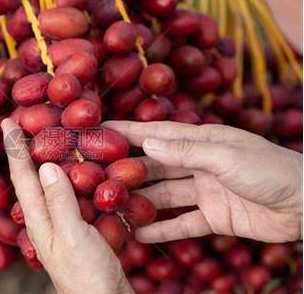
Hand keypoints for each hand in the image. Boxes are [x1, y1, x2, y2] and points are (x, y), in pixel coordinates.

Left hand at [1, 119, 132, 293]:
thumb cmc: (86, 276)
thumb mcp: (72, 235)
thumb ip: (59, 201)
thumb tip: (46, 165)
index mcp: (39, 219)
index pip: (22, 176)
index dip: (15, 148)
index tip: (8, 121)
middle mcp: (47, 219)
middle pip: (35, 178)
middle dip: (30, 150)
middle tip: (30, 122)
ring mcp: (65, 224)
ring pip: (57, 185)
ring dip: (54, 160)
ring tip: (56, 138)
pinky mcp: (82, 229)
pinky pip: (77, 197)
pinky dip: (78, 179)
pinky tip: (85, 170)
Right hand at [104, 121, 302, 242]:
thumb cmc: (270, 170)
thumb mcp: (225, 156)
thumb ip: (185, 152)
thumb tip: (147, 144)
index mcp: (201, 141)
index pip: (156, 135)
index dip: (127, 132)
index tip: (98, 131)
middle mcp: (198, 164)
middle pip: (155, 167)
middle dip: (127, 171)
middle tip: (95, 177)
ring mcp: (204, 191)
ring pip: (164, 195)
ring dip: (140, 201)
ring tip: (111, 208)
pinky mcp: (213, 217)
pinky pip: (182, 223)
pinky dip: (163, 228)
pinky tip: (140, 233)